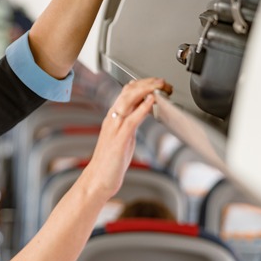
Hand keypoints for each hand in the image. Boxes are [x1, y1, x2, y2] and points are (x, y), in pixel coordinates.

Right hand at [81, 77, 172, 198]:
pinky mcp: (119, 139)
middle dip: (147, 83)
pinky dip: (142, 108)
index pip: (126, 92)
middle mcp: (112, 119)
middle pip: (128, 92)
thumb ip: (132, 123)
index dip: (143, 84)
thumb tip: (144, 111)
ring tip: (160, 86)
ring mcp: (114, 128)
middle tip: (162, 81)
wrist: (98, 179)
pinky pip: (131, 119)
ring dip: (146, 90)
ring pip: (128, 100)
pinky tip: (151, 101)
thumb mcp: (124, 137)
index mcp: (113, 118)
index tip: (157, 83)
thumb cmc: (110, 162)